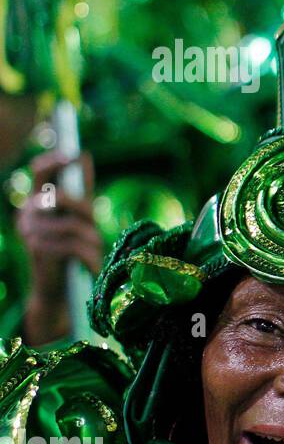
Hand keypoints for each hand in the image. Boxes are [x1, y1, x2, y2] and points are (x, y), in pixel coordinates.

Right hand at [16, 150, 100, 344]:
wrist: (57, 288)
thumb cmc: (70, 247)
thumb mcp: (77, 216)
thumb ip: (80, 189)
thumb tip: (84, 155)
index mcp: (35, 201)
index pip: (39, 172)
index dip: (55, 161)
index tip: (74, 155)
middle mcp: (27, 214)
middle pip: (60, 198)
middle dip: (85, 210)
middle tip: (95, 223)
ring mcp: (30, 234)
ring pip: (72, 226)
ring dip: (91, 239)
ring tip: (94, 250)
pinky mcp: (39, 253)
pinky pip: (74, 247)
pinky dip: (89, 257)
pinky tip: (91, 266)